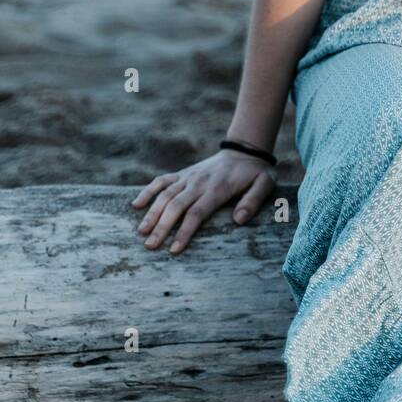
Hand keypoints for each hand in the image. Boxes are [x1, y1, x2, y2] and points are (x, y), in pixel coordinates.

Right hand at [131, 149, 276, 253]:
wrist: (244, 151)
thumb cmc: (254, 173)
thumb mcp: (265, 184)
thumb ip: (254, 200)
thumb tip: (239, 220)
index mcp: (217, 188)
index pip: (197, 212)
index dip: (184, 231)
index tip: (174, 250)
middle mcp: (199, 182)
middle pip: (176, 205)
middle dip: (162, 227)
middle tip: (149, 247)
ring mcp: (188, 176)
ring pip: (165, 194)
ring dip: (152, 213)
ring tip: (141, 233)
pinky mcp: (182, 173)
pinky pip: (161, 180)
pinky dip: (148, 191)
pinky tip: (136, 205)